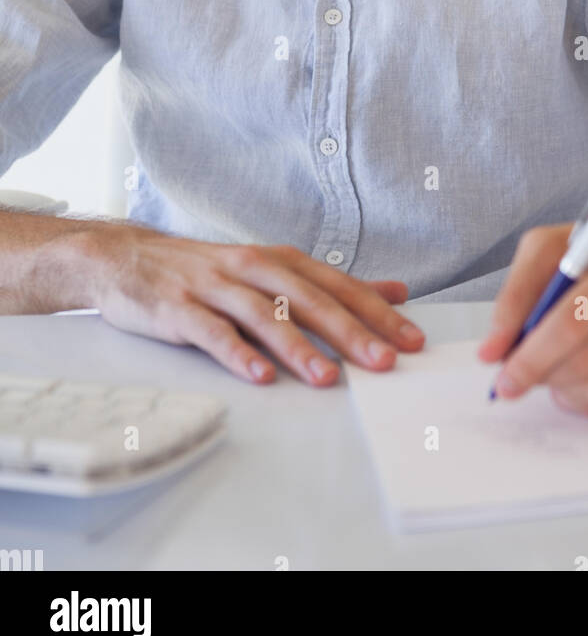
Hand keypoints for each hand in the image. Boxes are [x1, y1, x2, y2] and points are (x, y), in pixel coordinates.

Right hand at [82, 224, 424, 384]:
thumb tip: (395, 291)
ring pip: (264, 315)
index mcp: (280, 261)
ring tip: (328, 378)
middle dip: (350, 331)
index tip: (411, 341)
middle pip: (309, 299)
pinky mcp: (179, 308)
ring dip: (298, 347)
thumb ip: (331, 285)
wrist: (128, 258)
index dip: (377, 313)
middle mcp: (252, 268)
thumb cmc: (209, 271)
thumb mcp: (272, 269)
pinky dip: (238, 354)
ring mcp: (215, 286)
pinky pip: (212, 332)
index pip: (338, 286)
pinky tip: (260, 376)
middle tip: (384, 362)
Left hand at [477, 215, 587, 415]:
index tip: (500, 368)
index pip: (575, 313)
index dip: (531, 349)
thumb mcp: (562, 245)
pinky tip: (580, 382)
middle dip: (539, 371)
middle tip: (513, 380)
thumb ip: (521, 289)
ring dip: (563, 389)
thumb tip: (495, 347)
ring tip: (548, 376)